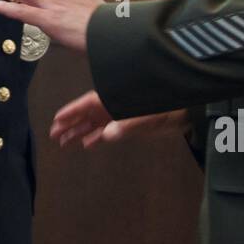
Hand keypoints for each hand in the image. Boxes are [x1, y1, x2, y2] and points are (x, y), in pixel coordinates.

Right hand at [49, 90, 191, 148]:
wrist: (189, 111)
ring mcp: (121, 115)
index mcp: (116, 100)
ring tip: (65, 141)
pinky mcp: (129, 124)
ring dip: (80, 132)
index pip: (87, 105)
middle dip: (70, 124)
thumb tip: (107, 135)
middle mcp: (116, 106)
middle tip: (54, 134)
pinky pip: (107, 131)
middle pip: (87, 115)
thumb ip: (128, 125)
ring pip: (94, 124)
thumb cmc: (171, 105)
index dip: (71, 113)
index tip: (56, 120)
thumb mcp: (149, 115)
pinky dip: (96, 138)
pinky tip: (89, 144)